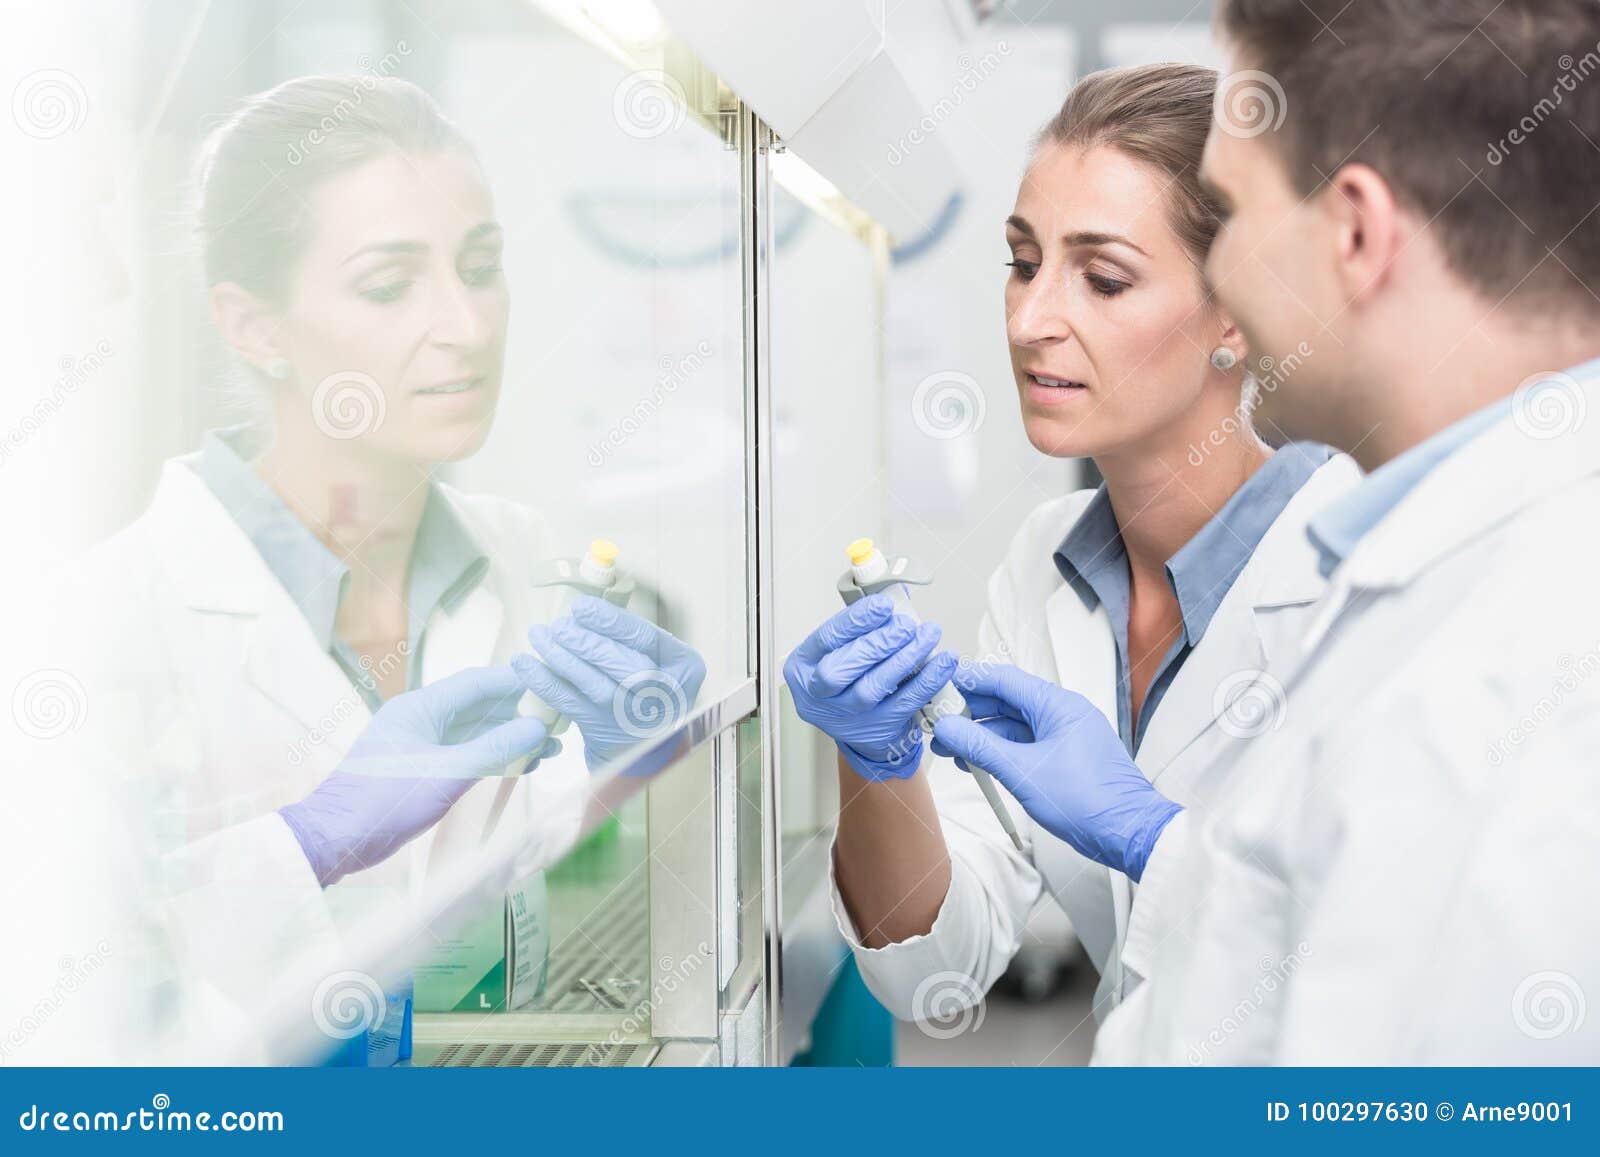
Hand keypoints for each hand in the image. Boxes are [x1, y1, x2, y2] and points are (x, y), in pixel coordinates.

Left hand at [279, 666, 556, 886]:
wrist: (335, 840)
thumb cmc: (383, 803)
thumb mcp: (446, 775)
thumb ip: (494, 749)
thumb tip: (536, 727)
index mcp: (421, 708)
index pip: (477, 683)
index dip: (516, 682)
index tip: (551, 683)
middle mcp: (421, 719)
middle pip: (480, 706)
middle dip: (520, 713)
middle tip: (560, 721)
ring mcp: (421, 744)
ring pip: (476, 733)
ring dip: (511, 738)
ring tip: (551, 748)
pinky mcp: (422, 769)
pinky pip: (466, 754)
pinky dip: (494, 757)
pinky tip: (521, 765)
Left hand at [511, 597, 706, 770]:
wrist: (645, 742)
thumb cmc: (649, 689)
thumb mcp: (658, 659)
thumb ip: (629, 637)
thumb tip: (581, 611)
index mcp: (683, 667)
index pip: (645, 638)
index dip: (611, 622)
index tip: (582, 607)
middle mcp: (664, 695)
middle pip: (623, 664)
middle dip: (586, 642)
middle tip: (558, 626)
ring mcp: (633, 716)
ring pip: (595, 683)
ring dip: (562, 658)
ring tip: (539, 637)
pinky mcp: (602, 730)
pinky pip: (570, 703)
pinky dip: (545, 682)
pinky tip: (525, 664)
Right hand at [782, 594, 958, 781]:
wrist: (857, 725)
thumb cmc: (848, 677)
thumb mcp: (841, 650)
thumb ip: (861, 627)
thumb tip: (892, 600)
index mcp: (803, 667)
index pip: (826, 639)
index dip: (855, 621)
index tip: (883, 605)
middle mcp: (818, 695)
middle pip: (842, 669)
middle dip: (878, 643)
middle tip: (906, 625)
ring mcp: (845, 716)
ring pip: (873, 688)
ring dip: (904, 659)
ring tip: (927, 636)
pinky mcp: (875, 729)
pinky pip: (903, 704)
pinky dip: (926, 681)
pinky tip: (943, 663)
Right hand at [930, 664, 1179, 880]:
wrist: (1129, 833)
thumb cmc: (1088, 801)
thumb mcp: (1022, 772)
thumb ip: (980, 747)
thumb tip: (946, 728)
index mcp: (1058, 705)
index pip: (1003, 679)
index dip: (968, 680)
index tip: (939, 684)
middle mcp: (1063, 713)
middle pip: (1006, 701)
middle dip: (969, 712)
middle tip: (937, 724)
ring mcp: (1065, 736)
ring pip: (1014, 726)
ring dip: (982, 736)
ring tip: (951, 750)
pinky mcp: (1065, 757)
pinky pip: (1025, 745)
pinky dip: (1000, 751)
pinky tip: (978, 764)